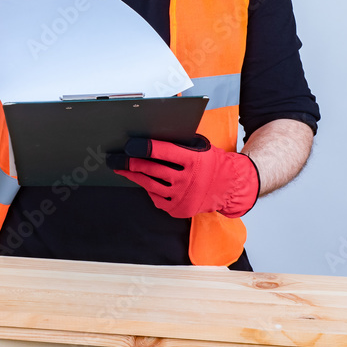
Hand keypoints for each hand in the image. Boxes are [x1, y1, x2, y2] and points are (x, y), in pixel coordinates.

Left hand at [113, 136, 259, 218]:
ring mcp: (183, 197)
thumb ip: (179, 143)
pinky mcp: (179, 210)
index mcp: (193, 161)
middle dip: (130, 163)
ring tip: (122, 170)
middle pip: (152, 170)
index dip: (143, 148)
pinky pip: (157, 199)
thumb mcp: (200, 147)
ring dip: (134, 176)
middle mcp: (187, 180)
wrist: (229, 187)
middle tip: (116, 158)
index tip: (128, 145)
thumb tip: (150, 137)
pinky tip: (143, 182)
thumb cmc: (211, 162)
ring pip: (150, 185)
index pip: (163, 152)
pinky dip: (149, 190)